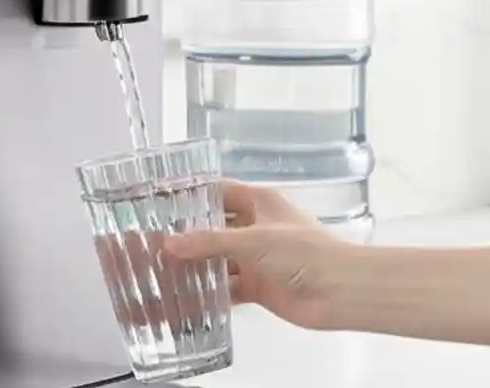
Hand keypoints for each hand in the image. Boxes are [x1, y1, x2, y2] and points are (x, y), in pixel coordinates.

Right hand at [165, 182, 351, 330]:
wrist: (339, 291)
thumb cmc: (304, 253)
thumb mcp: (252, 240)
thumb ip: (209, 242)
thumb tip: (169, 243)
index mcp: (258, 202)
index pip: (217, 192)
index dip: (190, 195)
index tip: (159, 201)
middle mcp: (255, 227)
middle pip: (213, 227)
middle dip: (186, 234)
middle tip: (150, 240)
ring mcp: (256, 257)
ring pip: (217, 258)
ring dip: (194, 265)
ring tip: (160, 270)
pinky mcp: (258, 285)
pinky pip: (227, 287)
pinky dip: (208, 292)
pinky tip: (185, 298)